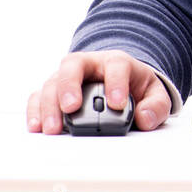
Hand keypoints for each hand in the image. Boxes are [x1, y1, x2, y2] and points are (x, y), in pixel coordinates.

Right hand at [26, 50, 172, 133]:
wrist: (121, 85)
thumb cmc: (136, 88)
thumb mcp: (154, 95)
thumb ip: (156, 106)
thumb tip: (145, 118)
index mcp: (117, 62)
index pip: (116, 65)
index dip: (116, 82)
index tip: (117, 104)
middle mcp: (89, 66)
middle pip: (73, 66)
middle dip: (70, 86)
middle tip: (72, 108)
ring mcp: (68, 78)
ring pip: (52, 82)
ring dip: (50, 105)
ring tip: (54, 128)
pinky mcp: (54, 93)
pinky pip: (38, 97)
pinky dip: (36, 111)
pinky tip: (37, 126)